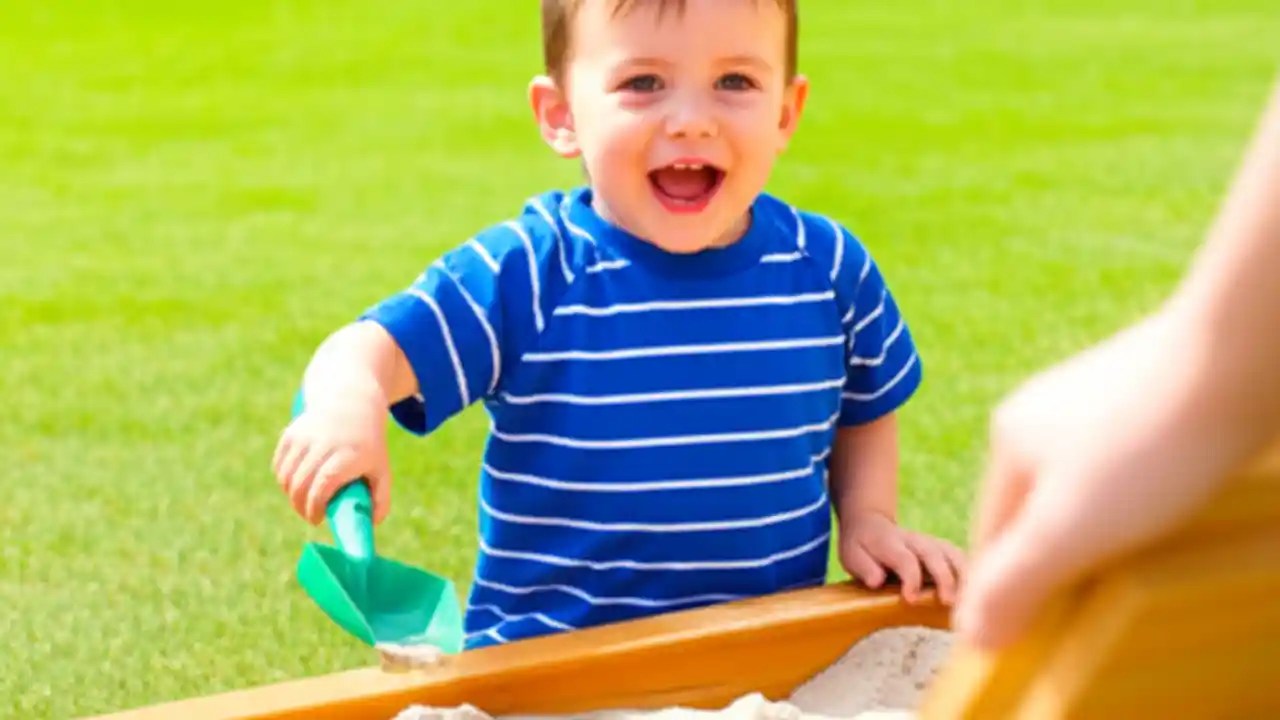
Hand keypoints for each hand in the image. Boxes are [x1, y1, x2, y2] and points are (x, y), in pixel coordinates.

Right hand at [271, 385, 392, 525]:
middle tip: (310, 516)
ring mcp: (304, 437)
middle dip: (301, 507)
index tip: (317, 519)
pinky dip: (284, 479)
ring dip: (291, 495)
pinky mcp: (291, 434)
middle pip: (301, 484)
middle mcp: (324, 444)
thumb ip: (381, 499)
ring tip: (304, 501)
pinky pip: (279, 465)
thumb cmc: (367, 445)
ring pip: (287, 477)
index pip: (323, 486)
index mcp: (348, 455)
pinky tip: (295, 484)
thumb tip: (370, 524)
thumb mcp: (381, 469)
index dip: (315, 507)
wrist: (352, 404)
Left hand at [839, 511, 965, 605]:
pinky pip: (960, 558)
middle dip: (944, 578)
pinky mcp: (941, 549)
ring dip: (963, 575)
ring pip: (952, 554)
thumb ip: (864, 567)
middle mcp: (914, 540)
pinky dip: (971, 573)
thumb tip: (877, 581)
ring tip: (970, 599)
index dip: (910, 579)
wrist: (870, 523)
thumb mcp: (851, 555)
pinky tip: (976, 593)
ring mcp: (930, 543)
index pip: (905, 559)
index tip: (910, 599)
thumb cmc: (861, 547)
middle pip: (934, 555)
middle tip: (947, 602)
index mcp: (889, 542)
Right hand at [954, 314, 1230, 649]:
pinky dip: (1139, 489)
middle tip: (1091, 594)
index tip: (1032, 627)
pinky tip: (1168, 499)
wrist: (1235, 355)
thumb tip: (970, 632)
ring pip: (1082, 481)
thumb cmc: (1148, 446)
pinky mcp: (1149, 392)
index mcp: (1008, 439)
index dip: (1008, 587)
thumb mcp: (1065, 531)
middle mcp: (1043, 411)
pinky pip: (1126, 458)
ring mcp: (1096, 396)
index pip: (990, 535)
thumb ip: (1012, 583)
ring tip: (1135, 550)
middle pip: (1036, 505)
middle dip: (1055, 551)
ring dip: (1099, 522)